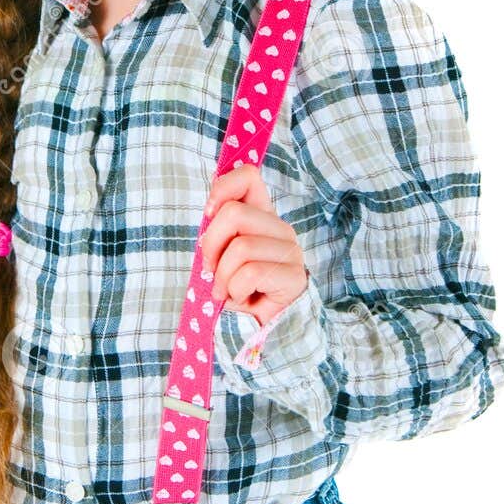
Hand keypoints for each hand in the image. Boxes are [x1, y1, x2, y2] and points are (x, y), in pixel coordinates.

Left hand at [198, 165, 307, 327]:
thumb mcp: (221, 255)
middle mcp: (280, 228)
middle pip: (233, 213)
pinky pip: (251, 274)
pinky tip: (243, 299)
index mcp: (261, 216)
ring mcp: (290, 251)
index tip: (209, 212)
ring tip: (227, 291)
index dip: (223, 187)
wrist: (263, 327)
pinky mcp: (294, 276)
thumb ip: (217, 232)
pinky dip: (236, 291)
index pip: (249, 176)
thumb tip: (208, 210)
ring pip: (240, 248)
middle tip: (211, 270)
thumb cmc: (238, 289)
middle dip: (211, 246)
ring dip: (223, 277)